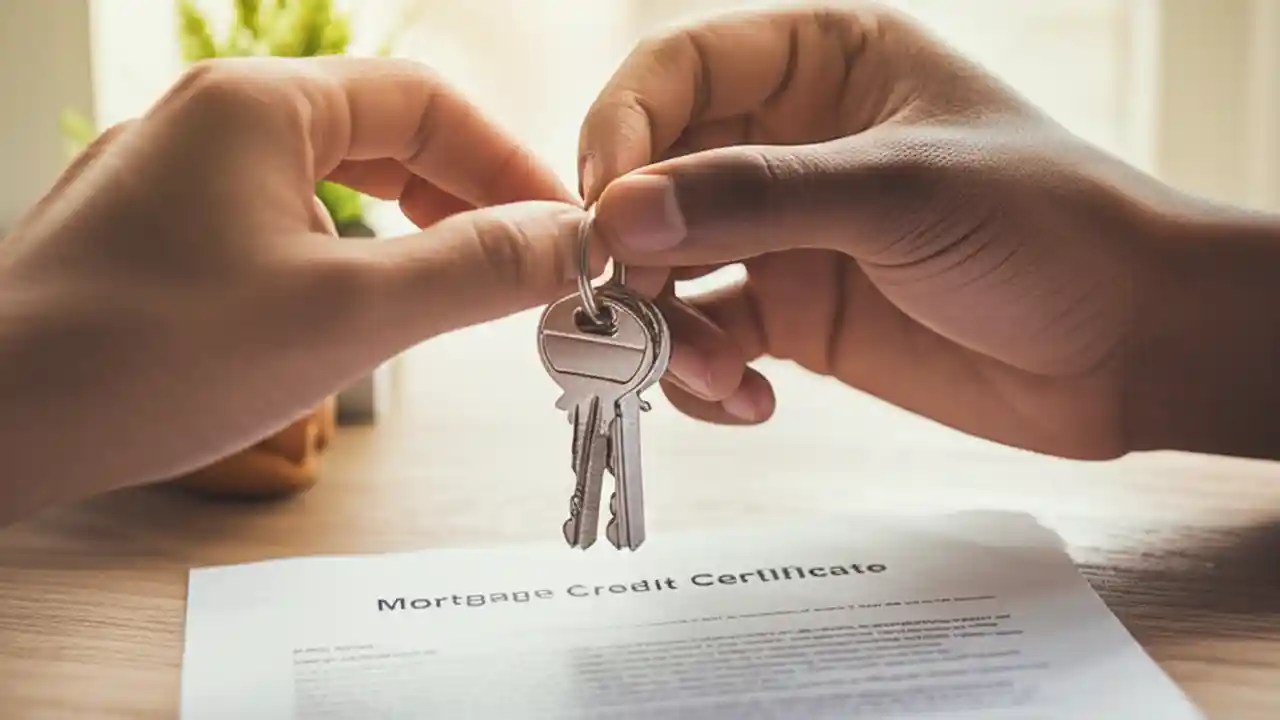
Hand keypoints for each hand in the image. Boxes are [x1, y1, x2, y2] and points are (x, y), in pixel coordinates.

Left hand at [0, 57, 587, 519]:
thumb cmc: (148, 359)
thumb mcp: (346, 316)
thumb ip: (471, 270)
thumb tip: (565, 241)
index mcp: (261, 105)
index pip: (427, 103)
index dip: (509, 162)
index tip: (562, 228)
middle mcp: (215, 118)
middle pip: (382, 130)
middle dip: (465, 195)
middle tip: (526, 261)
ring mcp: (180, 172)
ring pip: (332, 175)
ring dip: (411, 222)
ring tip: (465, 281)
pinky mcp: (160, 228)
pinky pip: (283, 214)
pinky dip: (348, 249)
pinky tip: (368, 298)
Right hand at [579, 7, 1193, 459]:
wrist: (1130, 347)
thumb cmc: (1050, 228)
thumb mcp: (898, 193)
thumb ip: (755, 198)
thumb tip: (618, 213)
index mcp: (820, 65)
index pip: (678, 71)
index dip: (624, 127)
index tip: (604, 202)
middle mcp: (790, 145)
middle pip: (657, 176)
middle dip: (634, 246)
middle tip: (626, 307)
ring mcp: (790, 233)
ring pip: (672, 267)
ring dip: (667, 325)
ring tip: (709, 371)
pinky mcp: (797, 314)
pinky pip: (712, 338)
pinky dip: (708, 376)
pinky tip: (752, 400)